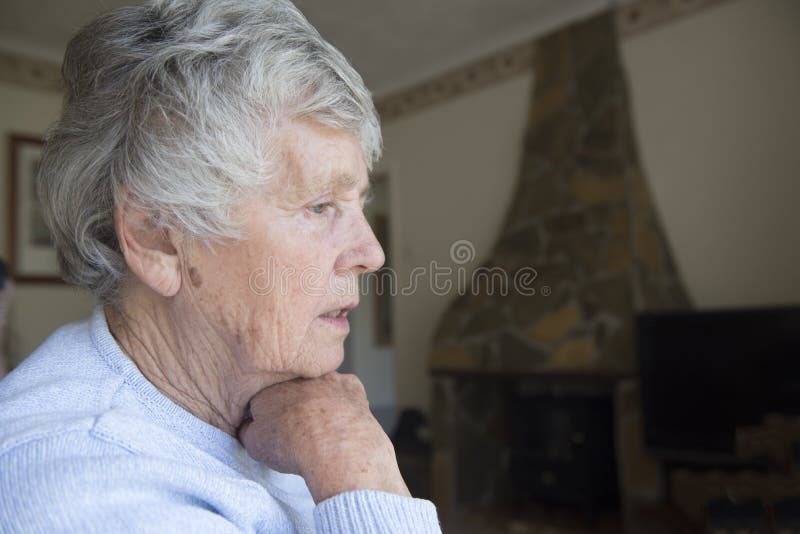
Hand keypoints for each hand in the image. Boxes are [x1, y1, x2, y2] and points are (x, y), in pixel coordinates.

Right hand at [238, 372, 410, 502]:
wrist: (334, 447)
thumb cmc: (292, 446)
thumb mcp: (254, 444)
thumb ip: (247, 431)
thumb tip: (247, 427)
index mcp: (270, 385)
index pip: (263, 394)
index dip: (266, 411)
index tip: (272, 425)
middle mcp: (299, 375)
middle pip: (293, 387)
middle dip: (293, 402)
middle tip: (296, 427)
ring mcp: (327, 377)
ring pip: (319, 386)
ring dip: (318, 400)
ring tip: (320, 428)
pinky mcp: (351, 385)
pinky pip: (345, 391)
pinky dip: (343, 403)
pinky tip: (341, 421)